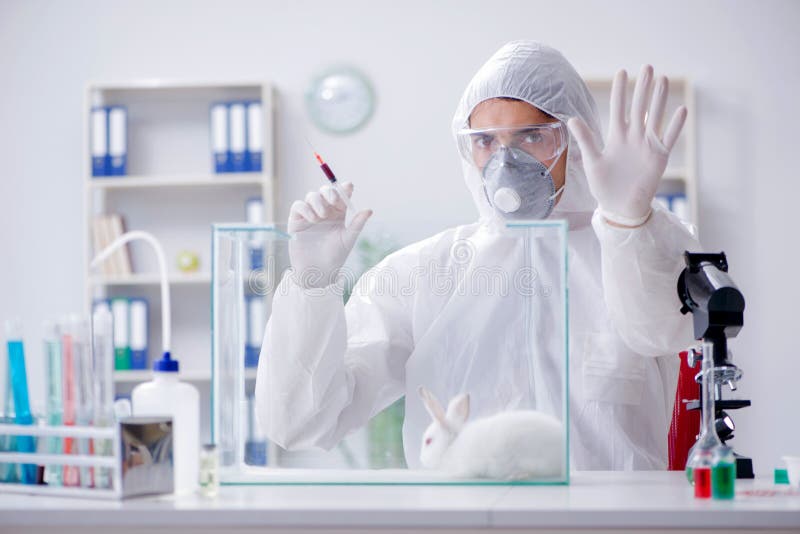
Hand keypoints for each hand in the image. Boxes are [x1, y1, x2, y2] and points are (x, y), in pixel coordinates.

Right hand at [288, 182, 371, 287]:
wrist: (318, 271)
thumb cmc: (335, 256)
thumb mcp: (348, 239)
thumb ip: (357, 224)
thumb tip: (369, 210)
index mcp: (338, 213)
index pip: (341, 195)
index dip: (344, 188)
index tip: (349, 187)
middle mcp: (324, 211)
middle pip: (325, 191)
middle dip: (329, 192)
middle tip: (333, 201)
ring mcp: (310, 215)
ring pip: (311, 196)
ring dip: (317, 201)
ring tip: (321, 216)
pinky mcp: (296, 220)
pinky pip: (298, 206)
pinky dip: (305, 208)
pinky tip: (312, 218)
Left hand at [568, 65, 686, 226]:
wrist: (619, 207)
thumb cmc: (603, 186)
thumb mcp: (592, 161)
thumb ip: (586, 140)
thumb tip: (572, 119)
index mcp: (616, 137)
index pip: (618, 108)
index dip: (620, 91)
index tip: (622, 72)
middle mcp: (633, 137)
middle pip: (639, 108)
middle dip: (643, 88)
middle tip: (648, 67)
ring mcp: (647, 146)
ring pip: (655, 117)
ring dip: (659, 100)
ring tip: (663, 80)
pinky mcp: (659, 157)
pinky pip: (669, 138)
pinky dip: (675, 126)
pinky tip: (680, 110)